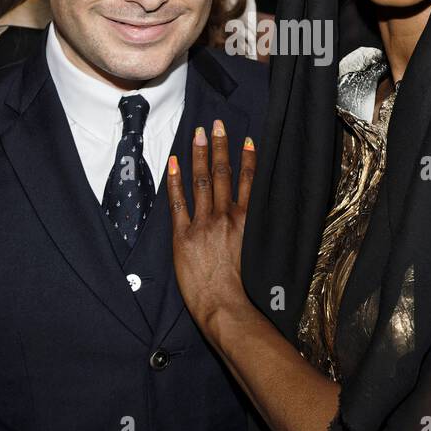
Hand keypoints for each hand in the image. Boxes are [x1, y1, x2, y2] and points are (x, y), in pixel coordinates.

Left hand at [166, 120, 255, 337]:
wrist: (225, 305)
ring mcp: (203, 223)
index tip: (247, 140)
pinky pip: (178, 202)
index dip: (248, 158)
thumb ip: (252, 231)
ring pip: (202, 181)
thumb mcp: (257, 253)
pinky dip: (175, 180)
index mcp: (246, 221)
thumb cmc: (243, 287)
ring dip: (200, 155)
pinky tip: (173, 162)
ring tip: (198, 133)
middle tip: (216, 125)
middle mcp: (226, 216)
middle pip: (224, 174)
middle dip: (220, 147)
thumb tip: (252, 218)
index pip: (248, 182)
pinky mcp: (183, 235)